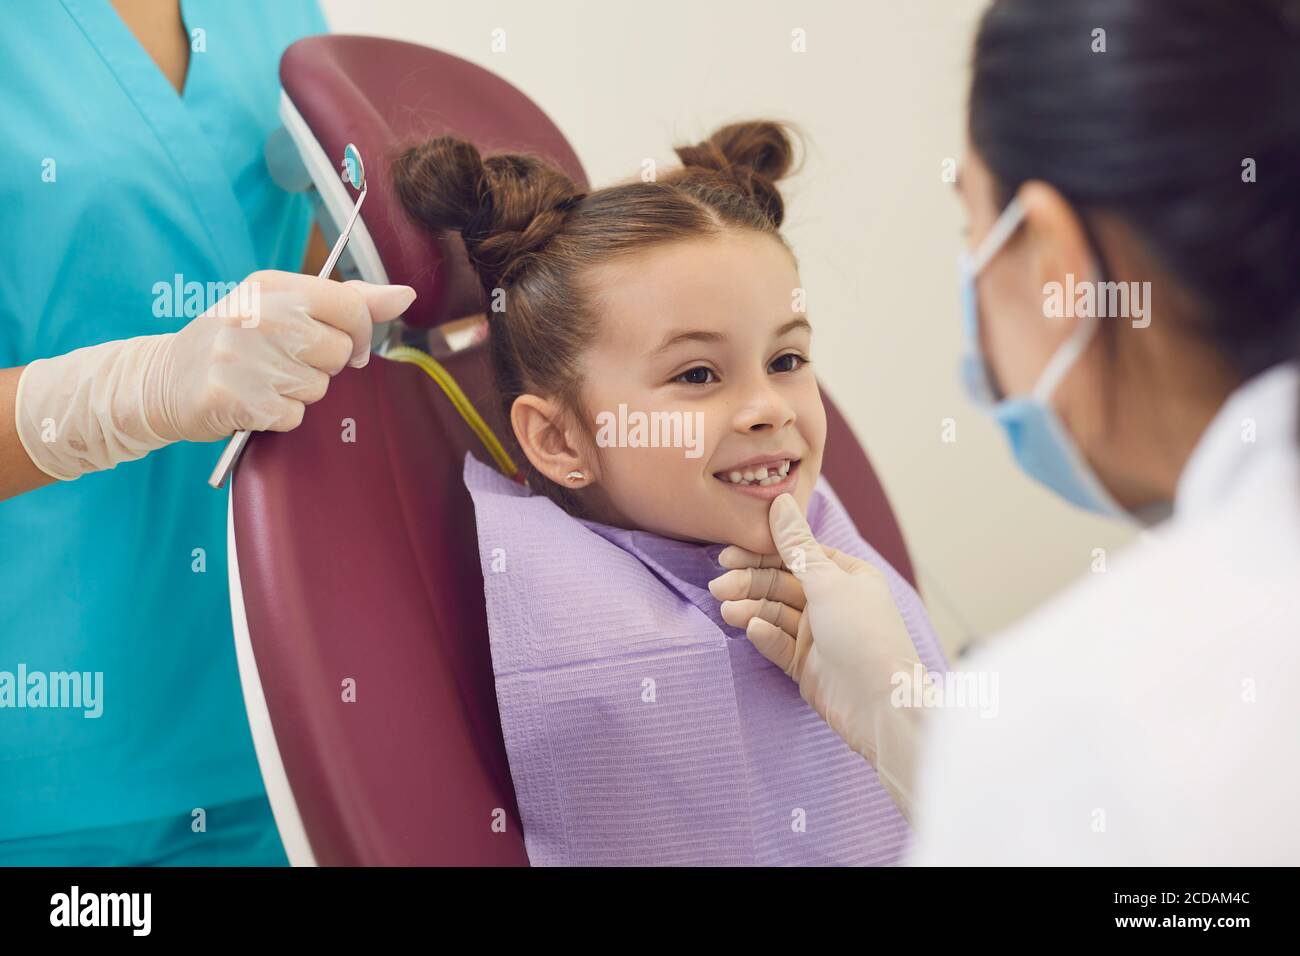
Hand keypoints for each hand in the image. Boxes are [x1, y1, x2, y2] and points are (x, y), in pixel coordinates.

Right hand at [145, 272, 415, 442]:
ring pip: (318, 388)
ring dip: (298, 394)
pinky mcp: (233, 396)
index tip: (348, 346)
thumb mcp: (282, 308)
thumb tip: (405, 295)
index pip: (350, 306)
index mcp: (271, 286)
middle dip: (323, 366)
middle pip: (340, 352)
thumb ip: (347, 302)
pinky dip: (277, 418)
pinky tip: (251, 403)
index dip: (361, 334)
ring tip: (263, 382)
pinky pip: (291, 416)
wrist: (161, 381)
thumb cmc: (234, 344)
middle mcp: (257, 314)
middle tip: (284, 364)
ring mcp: (242, 355)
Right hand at [708, 492, 927, 815]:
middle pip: (780, 583)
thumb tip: (780, 501)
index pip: (795, 554)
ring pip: (774, 612)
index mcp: (846, 575)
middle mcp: (832, 600)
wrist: (880, 704)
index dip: (760, 553)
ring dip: (750, 608)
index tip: (727, 554)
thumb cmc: (863, 635)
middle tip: (718, 587)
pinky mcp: (806, 664)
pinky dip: (764, 634)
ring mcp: (818, 634)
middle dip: (749, 583)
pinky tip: (753, 630)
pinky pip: (778, 642)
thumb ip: (796, 546)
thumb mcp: (827, 581)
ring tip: (727, 611)